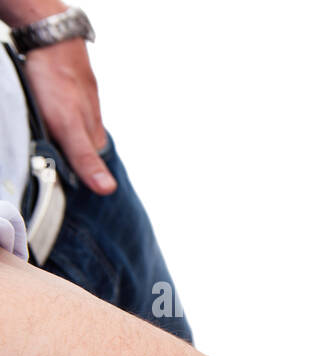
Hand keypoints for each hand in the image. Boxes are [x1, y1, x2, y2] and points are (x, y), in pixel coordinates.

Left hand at [22, 39, 115, 194]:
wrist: (50, 39)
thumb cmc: (58, 82)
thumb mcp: (69, 126)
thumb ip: (85, 158)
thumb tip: (108, 190)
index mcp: (93, 136)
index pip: (93, 170)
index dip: (83, 184)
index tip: (71, 201)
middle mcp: (89, 124)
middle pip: (84, 154)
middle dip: (74, 168)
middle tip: (58, 185)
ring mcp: (77, 109)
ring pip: (72, 136)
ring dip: (63, 147)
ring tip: (51, 159)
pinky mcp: (62, 96)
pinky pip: (60, 119)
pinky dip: (54, 127)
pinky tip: (46, 128)